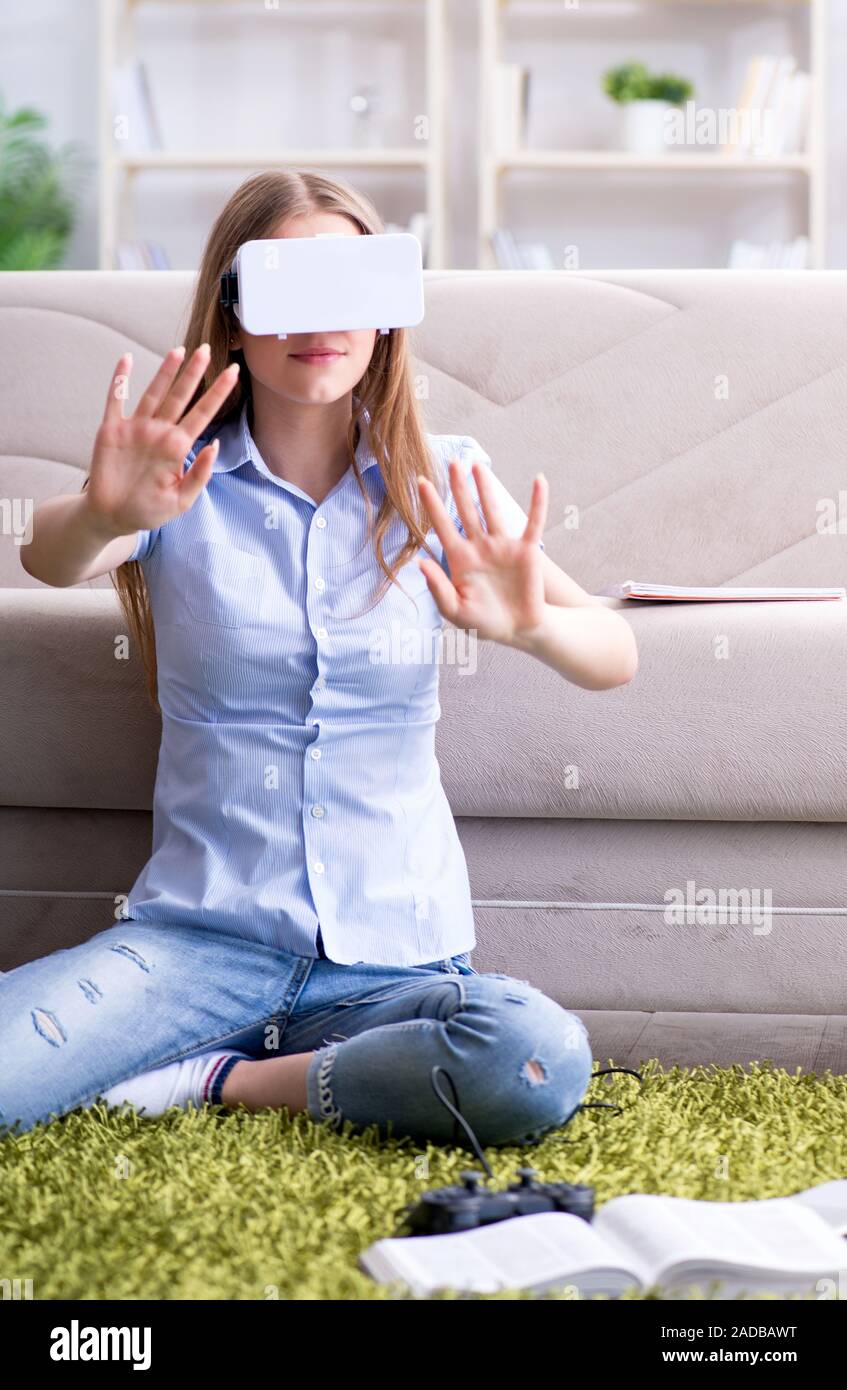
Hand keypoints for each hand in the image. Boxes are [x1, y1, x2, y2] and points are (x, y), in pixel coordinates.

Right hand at [83, 344, 238, 538]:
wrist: (112, 517)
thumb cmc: (148, 510)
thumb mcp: (181, 501)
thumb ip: (199, 475)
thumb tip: (215, 444)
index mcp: (177, 447)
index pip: (203, 413)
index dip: (218, 392)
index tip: (234, 372)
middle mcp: (159, 432)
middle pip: (180, 396)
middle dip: (194, 373)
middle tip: (208, 349)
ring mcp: (135, 428)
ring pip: (153, 393)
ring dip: (165, 372)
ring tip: (179, 350)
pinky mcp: (111, 430)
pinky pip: (116, 399)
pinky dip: (120, 380)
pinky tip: (127, 360)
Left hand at [416, 457, 548, 642]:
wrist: (517, 630)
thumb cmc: (483, 622)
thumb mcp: (455, 611)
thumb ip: (438, 588)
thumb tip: (421, 564)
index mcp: (460, 559)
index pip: (442, 526)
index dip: (432, 505)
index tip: (421, 482)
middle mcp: (480, 546)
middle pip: (466, 511)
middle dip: (458, 487)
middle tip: (452, 462)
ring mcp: (503, 546)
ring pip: (493, 510)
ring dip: (486, 488)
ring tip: (478, 465)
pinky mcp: (527, 550)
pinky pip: (534, 523)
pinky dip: (538, 502)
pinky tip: (539, 480)